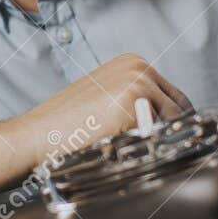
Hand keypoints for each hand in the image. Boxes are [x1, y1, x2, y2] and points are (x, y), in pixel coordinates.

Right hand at [2, 54, 192, 159]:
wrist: (37, 135)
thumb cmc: (67, 126)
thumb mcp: (104, 101)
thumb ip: (135, 103)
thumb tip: (169, 124)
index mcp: (133, 63)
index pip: (174, 96)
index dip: (175, 123)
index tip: (173, 143)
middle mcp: (140, 67)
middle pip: (180, 108)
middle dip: (172, 133)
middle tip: (161, 156)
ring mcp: (139, 82)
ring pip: (174, 123)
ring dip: (163, 143)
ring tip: (135, 154)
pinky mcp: (136, 101)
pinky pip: (162, 135)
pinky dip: (153, 149)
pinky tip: (129, 153)